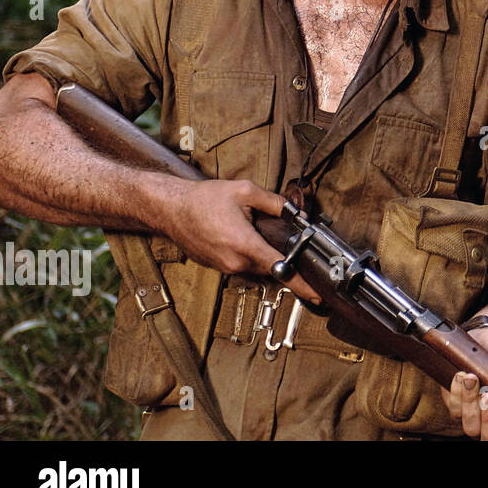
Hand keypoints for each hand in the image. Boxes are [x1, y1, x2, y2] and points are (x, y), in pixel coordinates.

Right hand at [158, 178, 320, 303]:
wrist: (170, 210)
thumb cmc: (204, 199)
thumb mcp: (244, 191)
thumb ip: (274, 202)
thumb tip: (296, 213)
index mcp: (245, 245)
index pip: (281, 269)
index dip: (302, 284)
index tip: (318, 295)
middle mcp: (236, 263)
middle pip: (272, 269)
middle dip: (288, 264)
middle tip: (301, 253)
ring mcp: (225, 268)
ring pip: (258, 268)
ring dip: (268, 258)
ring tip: (269, 239)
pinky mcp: (218, 267)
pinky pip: (244, 266)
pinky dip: (252, 257)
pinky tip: (249, 239)